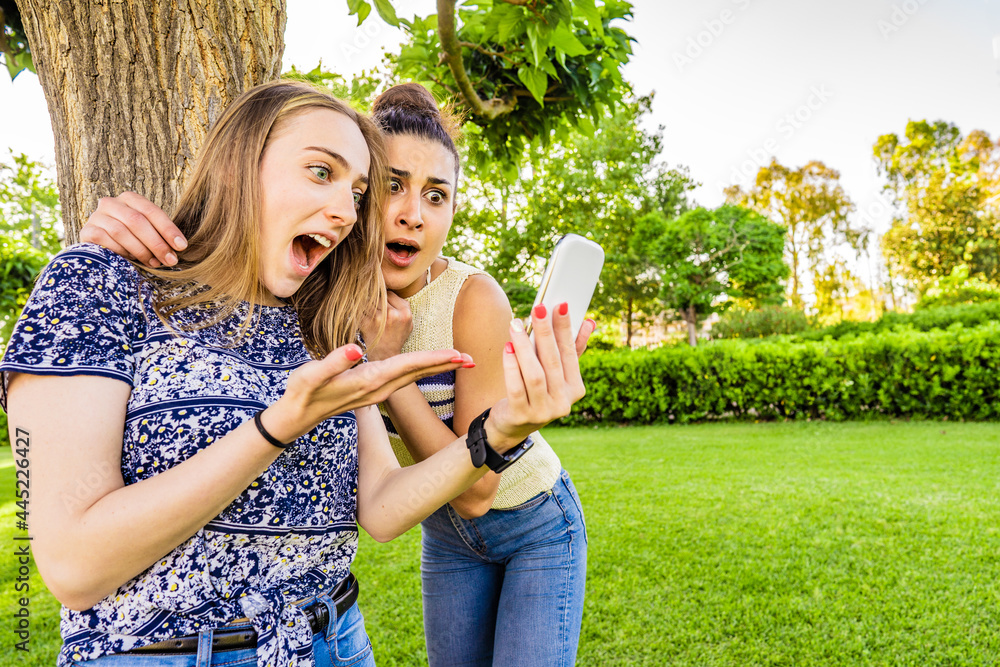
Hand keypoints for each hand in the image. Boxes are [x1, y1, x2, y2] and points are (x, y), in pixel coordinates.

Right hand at [80, 192, 187, 267]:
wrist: (101, 247)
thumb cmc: (132, 238)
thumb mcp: (147, 231)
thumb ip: (160, 234)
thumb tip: (179, 247)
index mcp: (130, 198)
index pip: (151, 211)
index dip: (168, 229)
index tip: (181, 246)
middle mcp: (111, 203)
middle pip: (136, 221)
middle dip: (157, 243)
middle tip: (170, 260)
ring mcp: (96, 216)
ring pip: (121, 232)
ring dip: (141, 250)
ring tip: (154, 263)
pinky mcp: (87, 232)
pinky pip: (105, 241)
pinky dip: (121, 252)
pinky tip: (131, 260)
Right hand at [261, 344, 472, 442]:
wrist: (296, 417)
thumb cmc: (301, 393)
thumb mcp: (310, 376)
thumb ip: (333, 362)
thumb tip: (356, 350)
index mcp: (369, 381)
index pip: (408, 366)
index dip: (433, 359)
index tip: (457, 354)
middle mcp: (379, 389)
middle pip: (419, 373)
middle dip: (446, 364)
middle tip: (474, 358)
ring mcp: (378, 393)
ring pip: (414, 377)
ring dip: (438, 367)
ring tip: (461, 360)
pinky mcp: (373, 392)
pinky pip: (405, 380)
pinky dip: (422, 370)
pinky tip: (430, 366)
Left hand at [360, 291, 413, 361]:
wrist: (384, 356)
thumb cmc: (396, 338)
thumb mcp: (408, 324)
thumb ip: (404, 307)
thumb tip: (390, 289)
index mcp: (405, 313)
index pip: (390, 294)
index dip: (385, 298)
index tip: (382, 306)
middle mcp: (393, 314)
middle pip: (379, 296)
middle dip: (376, 302)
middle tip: (375, 311)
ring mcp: (379, 318)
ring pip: (369, 301)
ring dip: (367, 306)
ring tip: (370, 315)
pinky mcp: (366, 322)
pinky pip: (360, 309)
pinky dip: (359, 311)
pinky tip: (363, 318)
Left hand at [485, 302, 590, 451]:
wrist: (513, 424)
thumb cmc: (536, 391)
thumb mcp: (555, 372)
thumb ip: (571, 349)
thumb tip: (589, 322)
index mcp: (575, 389)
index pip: (570, 354)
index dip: (565, 328)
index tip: (560, 304)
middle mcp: (563, 403)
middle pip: (553, 362)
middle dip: (546, 332)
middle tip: (538, 308)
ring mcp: (543, 412)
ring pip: (535, 374)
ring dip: (525, 346)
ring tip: (516, 325)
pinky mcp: (521, 415)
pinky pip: (516, 387)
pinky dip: (511, 365)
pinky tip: (507, 346)